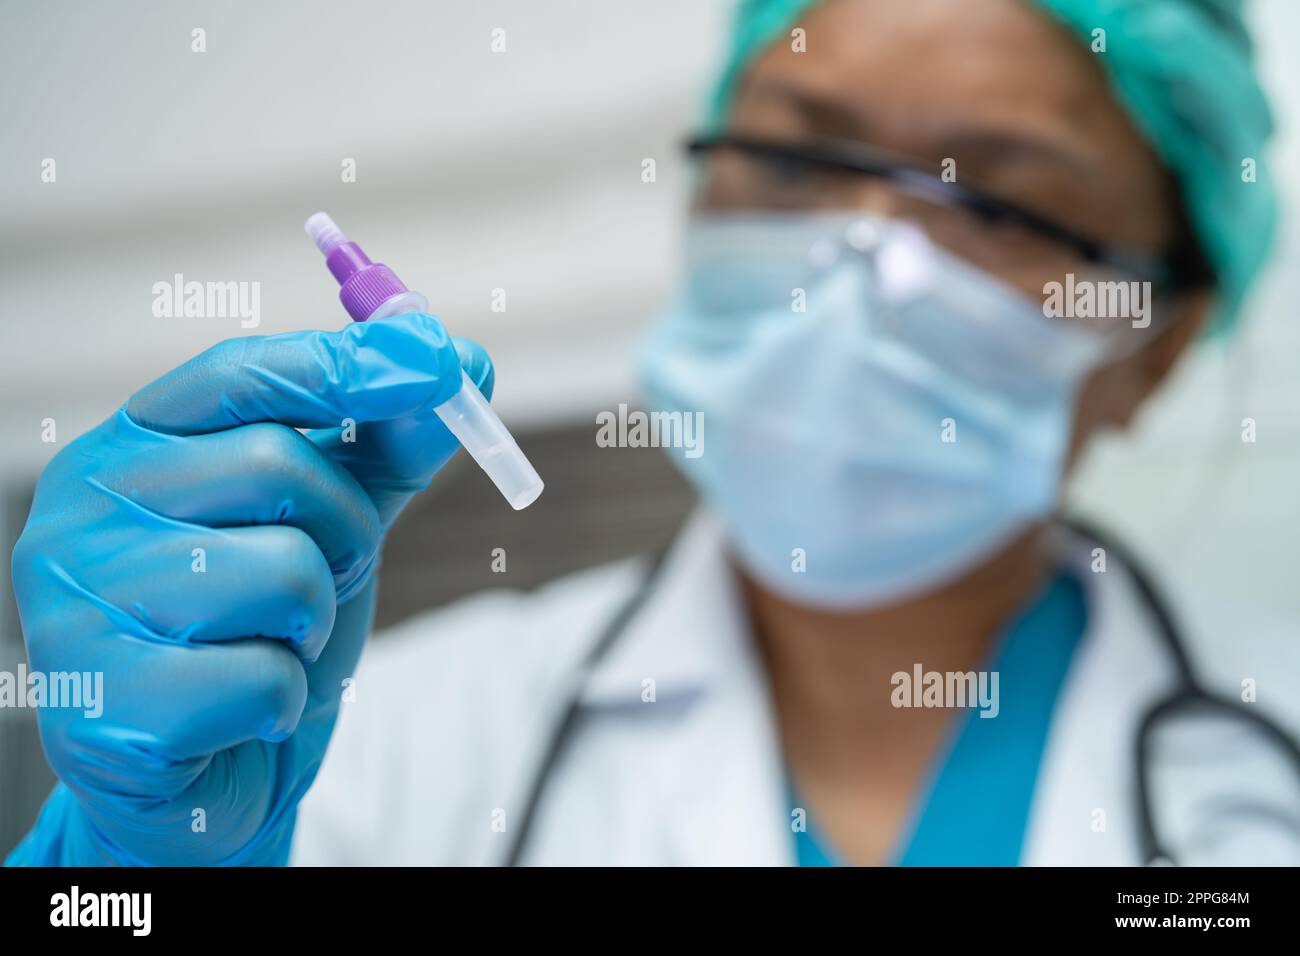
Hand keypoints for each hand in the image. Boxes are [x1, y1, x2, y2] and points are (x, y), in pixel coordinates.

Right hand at [6, 312, 491, 864]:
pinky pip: (264, 677)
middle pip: (273, 466)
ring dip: (313, 621)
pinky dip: (288, 699)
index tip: (438, 364)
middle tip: (320, 579)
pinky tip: (246, 711)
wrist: (202, 776)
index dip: (345, 365)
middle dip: (341, 532)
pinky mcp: (105, 704)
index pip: (237, 374)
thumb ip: (385, 445)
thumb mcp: (326, 523)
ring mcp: (77, 606)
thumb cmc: (256, 629)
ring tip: (269, 645)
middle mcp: (81, 510)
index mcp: (129, 449)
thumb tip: (464, 362)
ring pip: (281, 573)